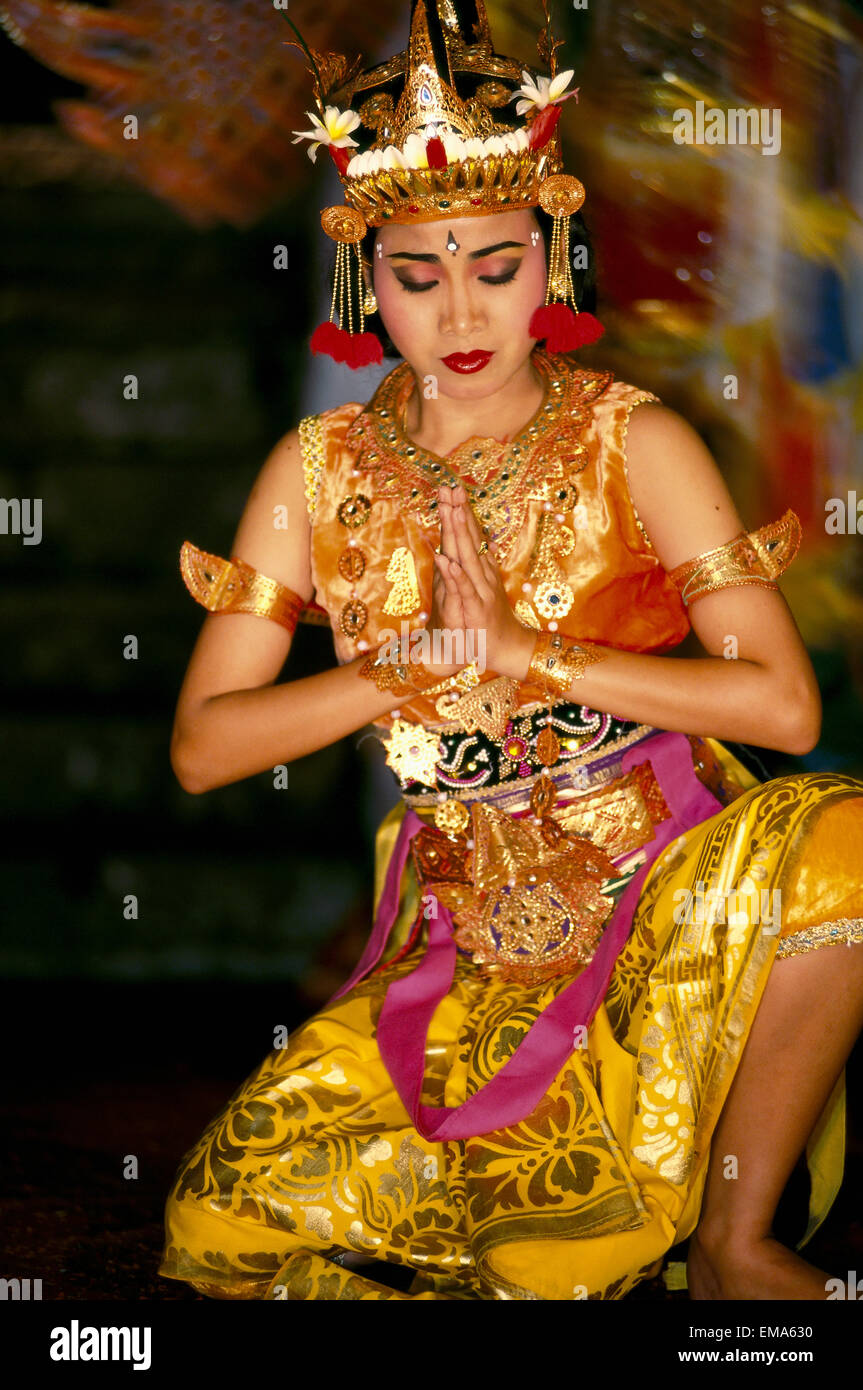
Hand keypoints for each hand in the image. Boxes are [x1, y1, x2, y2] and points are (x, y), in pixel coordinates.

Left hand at [433, 483, 533, 677]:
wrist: (507, 650)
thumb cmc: (489, 620)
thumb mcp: (480, 589)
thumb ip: (475, 567)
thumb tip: (472, 544)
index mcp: (482, 569)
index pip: (472, 535)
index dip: (462, 512)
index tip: (451, 488)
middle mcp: (484, 575)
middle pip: (471, 539)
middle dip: (460, 513)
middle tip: (451, 487)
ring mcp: (482, 591)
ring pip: (468, 558)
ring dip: (459, 534)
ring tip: (450, 510)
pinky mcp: (477, 610)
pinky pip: (465, 589)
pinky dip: (455, 574)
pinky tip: (445, 559)